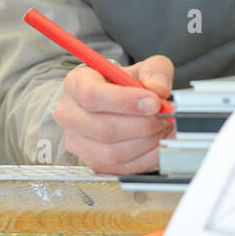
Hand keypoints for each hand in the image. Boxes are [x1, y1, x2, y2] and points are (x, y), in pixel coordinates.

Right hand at [53, 54, 174, 174]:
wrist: (118, 102)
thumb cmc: (125, 84)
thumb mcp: (142, 68)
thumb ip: (154, 72)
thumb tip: (158, 90)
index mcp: (76, 83)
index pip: (92, 95)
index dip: (125, 101)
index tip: (154, 102)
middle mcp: (69, 114)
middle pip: (103, 128)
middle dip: (142, 125)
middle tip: (165, 117)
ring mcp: (77, 142)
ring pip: (112, 152)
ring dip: (146, 142)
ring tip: (163, 128)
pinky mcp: (92, 162)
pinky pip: (121, 167)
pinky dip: (146, 157)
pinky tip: (159, 143)